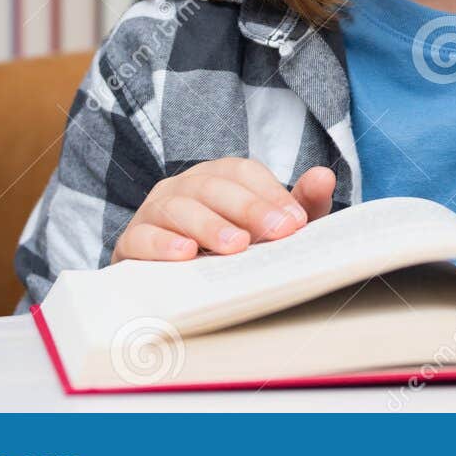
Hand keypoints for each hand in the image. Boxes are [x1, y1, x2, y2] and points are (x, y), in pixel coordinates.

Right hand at [111, 159, 337, 261]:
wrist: (174, 282)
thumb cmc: (232, 249)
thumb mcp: (271, 229)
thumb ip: (300, 205)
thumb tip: (324, 177)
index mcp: (219, 177)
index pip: (244, 173)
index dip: (270, 194)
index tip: (296, 223)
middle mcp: (185, 186)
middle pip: (214, 186)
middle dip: (248, 209)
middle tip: (275, 233)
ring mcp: (155, 210)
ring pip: (179, 207)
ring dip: (208, 225)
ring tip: (235, 246)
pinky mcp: (131, 241)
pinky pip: (140, 236)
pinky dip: (160, 243)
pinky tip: (184, 254)